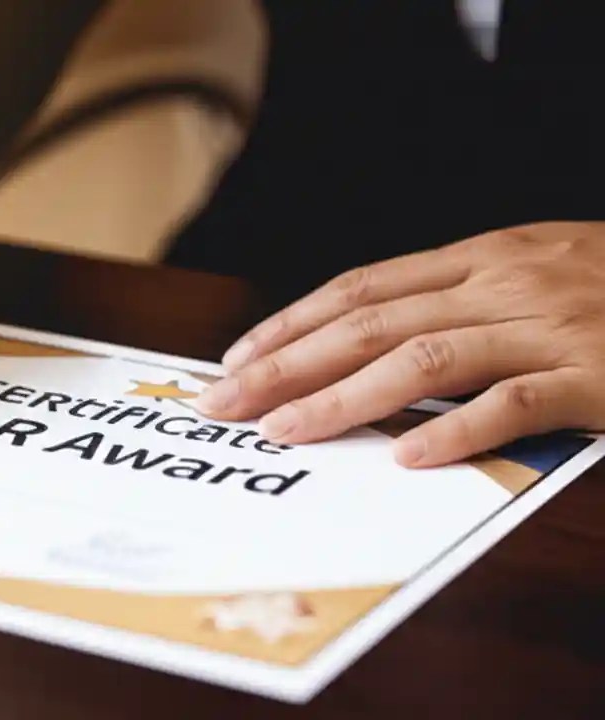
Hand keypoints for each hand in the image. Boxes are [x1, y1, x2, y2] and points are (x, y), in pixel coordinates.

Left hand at [195, 222, 604, 467]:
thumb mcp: (535, 272)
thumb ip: (460, 299)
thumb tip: (371, 339)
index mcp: (482, 259)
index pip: (360, 290)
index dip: (290, 324)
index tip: (236, 357)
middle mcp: (503, 284)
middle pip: (368, 324)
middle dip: (286, 364)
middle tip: (224, 401)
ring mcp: (550, 327)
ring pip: (423, 360)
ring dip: (342, 399)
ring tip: (286, 432)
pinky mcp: (599, 375)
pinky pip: (516, 403)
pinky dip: (456, 430)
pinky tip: (407, 458)